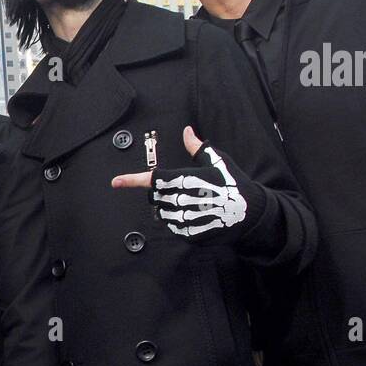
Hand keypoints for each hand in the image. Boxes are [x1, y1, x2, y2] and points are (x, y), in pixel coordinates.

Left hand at [112, 126, 248, 239]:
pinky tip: (197, 215)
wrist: (250, 212)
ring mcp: (183, 218)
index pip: (151, 179)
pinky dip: (181, 222)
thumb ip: (197, 147)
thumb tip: (186, 131)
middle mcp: (179, 199)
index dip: (131, 180)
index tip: (116, 182)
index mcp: (183, 179)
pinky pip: (174, 227)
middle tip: (186, 191)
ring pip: (163, 213)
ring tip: (195, 203)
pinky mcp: (188, 234)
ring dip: (172, 208)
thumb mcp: (217, 161)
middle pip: (156, 197)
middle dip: (165, 193)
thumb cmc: (233, 183)